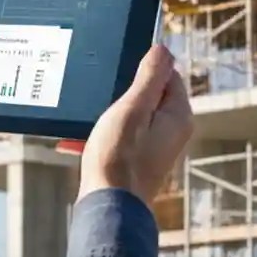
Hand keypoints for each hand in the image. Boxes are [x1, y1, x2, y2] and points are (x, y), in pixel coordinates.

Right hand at [78, 44, 193, 203]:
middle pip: (150, 95)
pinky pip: (122, 137)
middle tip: (102, 95)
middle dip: (122, 92)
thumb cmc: (119, 157)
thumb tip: (163, 49)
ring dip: (109, 114)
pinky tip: (77, 140)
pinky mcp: (139, 162)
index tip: (118, 73)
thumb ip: (150, 77)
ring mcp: (157, 148)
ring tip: (89, 119)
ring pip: (133, 116)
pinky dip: (103, 135)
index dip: (143, 69)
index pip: (168, 74)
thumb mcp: (132, 108)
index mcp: (178, 116)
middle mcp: (173, 132)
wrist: (107, 208)